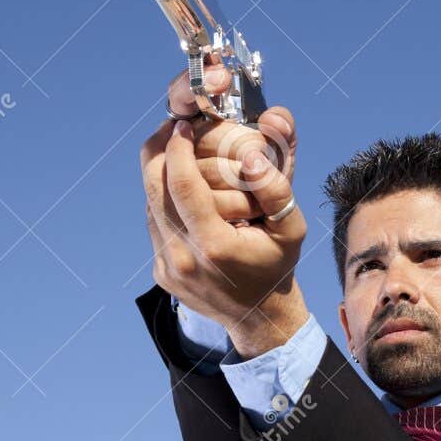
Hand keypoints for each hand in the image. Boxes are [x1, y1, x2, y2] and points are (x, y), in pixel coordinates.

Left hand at [141, 54, 306, 342]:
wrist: (259, 316)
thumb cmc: (277, 265)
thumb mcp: (291, 229)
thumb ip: (276, 188)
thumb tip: (253, 156)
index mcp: (214, 247)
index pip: (182, 183)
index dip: (178, 146)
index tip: (183, 123)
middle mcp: (183, 259)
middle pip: (154, 188)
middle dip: (159, 150)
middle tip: (172, 128)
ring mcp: (168, 268)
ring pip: (149, 203)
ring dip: (159, 173)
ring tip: (177, 153)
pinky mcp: (160, 272)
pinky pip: (154, 223)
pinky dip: (163, 200)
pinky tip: (180, 189)